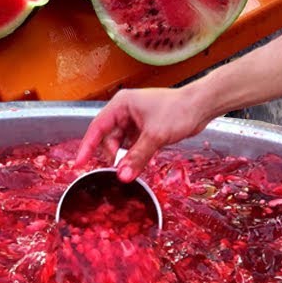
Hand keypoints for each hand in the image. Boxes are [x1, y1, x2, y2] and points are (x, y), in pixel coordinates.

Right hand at [74, 87, 215, 181]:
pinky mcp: (145, 128)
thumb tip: (122, 177)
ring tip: (128, 170)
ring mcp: (135, 120)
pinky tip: (136, 165)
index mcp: (121, 105)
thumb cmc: (178, 111)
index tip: (79, 163)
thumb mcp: (154, 136)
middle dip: (110, 155)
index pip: (97, 127)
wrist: (202, 106)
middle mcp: (124, 111)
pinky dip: (133, 155)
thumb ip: (136, 157)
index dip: (86, 146)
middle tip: (114, 173)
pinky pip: (132, 145)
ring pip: (121, 143)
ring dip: (123, 157)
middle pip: (108, 137)